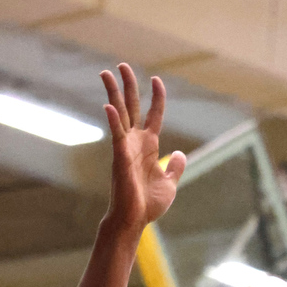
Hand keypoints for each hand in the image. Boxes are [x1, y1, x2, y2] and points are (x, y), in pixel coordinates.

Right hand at [100, 64, 186, 232]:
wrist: (135, 220)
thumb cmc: (148, 204)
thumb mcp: (169, 183)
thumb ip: (175, 167)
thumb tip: (180, 154)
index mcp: (148, 145)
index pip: (153, 114)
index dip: (156, 97)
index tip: (156, 79)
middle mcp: (135, 142)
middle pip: (132, 107)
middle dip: (128, 86)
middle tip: (122, 66)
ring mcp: (126, 147)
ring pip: (119, 114)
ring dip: (113, 93)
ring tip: (106, 72)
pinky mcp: (120, 157)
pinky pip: (116, 135)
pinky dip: (113, 120)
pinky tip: (108, 106)